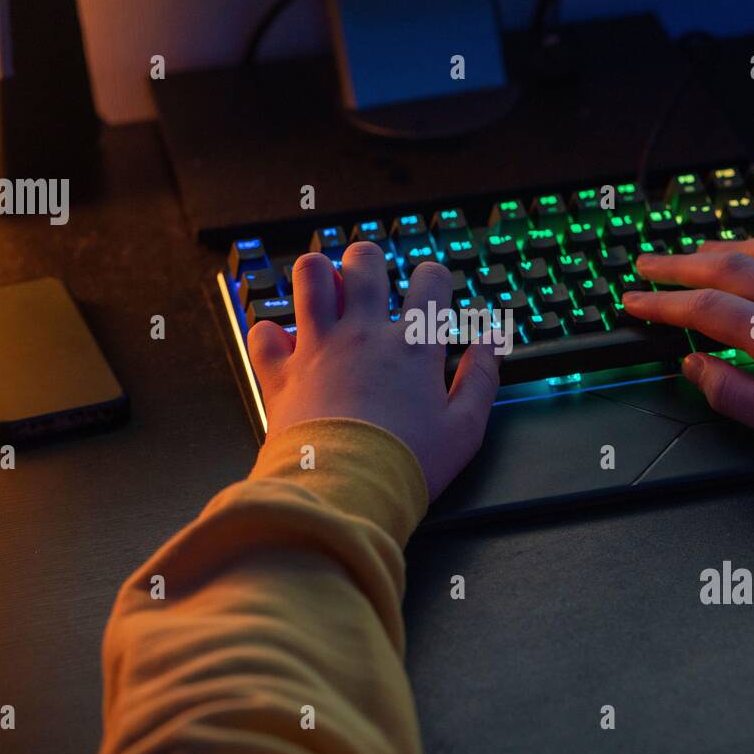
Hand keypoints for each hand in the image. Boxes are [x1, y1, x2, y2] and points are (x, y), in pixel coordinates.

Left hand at [246, 243, 500, 499]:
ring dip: (318, 275)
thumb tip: (490, 342)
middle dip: (370, 262)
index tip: (430, 293)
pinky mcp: (280, 372)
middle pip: (365, 262)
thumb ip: (481, 379)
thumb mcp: (465, 429)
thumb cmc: (404, 465)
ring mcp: (317, 347)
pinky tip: (284, 343)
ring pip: (310, 276)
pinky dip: (270, 333)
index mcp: (412, 346)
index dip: (433, 278)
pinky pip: (263, 332)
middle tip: (371, 280)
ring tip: (325, 292)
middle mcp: (363, 334)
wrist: (343, 492)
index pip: (430, 280)